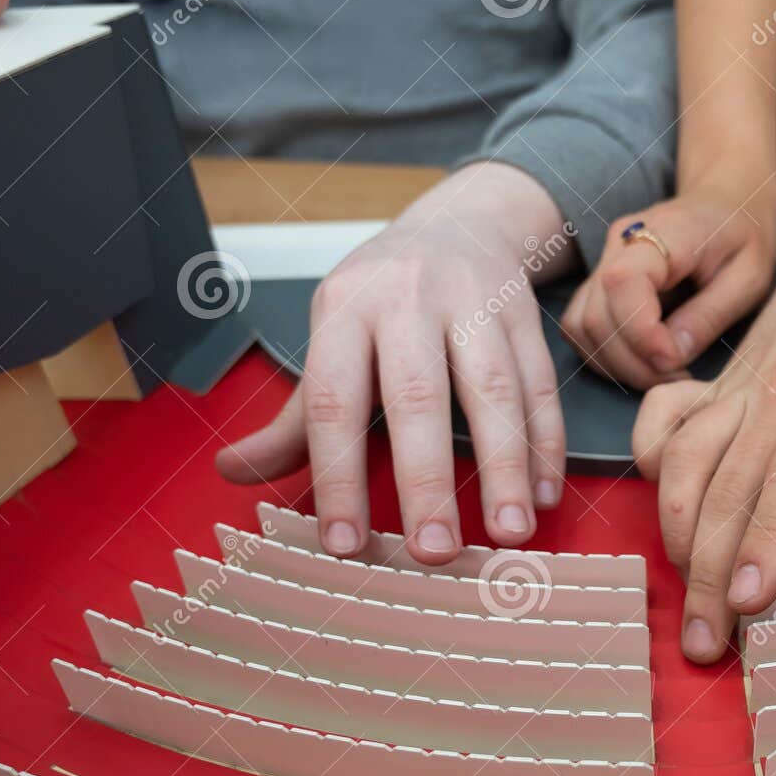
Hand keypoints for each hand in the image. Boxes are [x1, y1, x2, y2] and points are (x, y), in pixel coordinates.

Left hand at [217, 163, 572, 561]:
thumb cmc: (383, 301)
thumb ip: (294, 417)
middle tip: (433, 551)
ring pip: (493, 390)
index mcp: (345, 308)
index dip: (337, 476)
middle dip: (426, 479)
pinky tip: (544, 494)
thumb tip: (230, 471)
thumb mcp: (332, 341)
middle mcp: (408, 298)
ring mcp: (473, 300)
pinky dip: (545, 442)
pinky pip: (539, 383)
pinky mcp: (524, 311)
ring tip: (508, 532)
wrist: (459, 224)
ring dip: (505, 467)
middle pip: (418, 396)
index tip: (343, 544)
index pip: (333, 401)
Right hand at [561, 181, 775, 387]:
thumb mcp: (749, 277)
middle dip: (632, 362)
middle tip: (676, 380)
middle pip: (596, 313)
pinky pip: (582, 324)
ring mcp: (605, 258)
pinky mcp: (599, 278)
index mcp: (666, 231)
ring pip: (581, 324)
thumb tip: (670, 358)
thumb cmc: (744, 235)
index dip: (640, 332)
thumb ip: (710, 315)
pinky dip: (605, 354)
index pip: (623, 282)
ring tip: (661, 374)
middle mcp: (622, 241)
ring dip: (616, 364)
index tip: (674, 362)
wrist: (728, 201)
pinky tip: (643, 363)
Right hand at [633, 282, 775, 663]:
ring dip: (676, 537)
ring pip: (682, 465)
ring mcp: (731, 397)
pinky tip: (664, 521)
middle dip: (709, 573)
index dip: (767, 537)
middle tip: (707, 645)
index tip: (749, 599)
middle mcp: (772, 400)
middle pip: (727, 491)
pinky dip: (649, 472)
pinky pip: (659, 429)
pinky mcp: (704, 394)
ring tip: (688, 607)